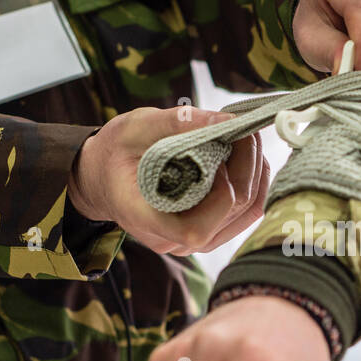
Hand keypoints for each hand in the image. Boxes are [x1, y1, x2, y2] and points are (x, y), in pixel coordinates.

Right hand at [68, 106, 267, 254]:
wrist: (103, 177)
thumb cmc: (115, 152)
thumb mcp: (134, 128)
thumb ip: (176, 123)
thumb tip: (227, 120)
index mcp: (145, 219)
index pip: (194, 230)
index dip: (218, 197)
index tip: (217, 155)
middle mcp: (173, 239)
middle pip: (230, 212)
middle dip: (247, 166)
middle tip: (242, 128)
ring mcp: (192, 240)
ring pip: (245, 214)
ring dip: (256, 172)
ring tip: (245, 138)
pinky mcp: (208, 231)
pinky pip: (245, 213)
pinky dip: (254, 181)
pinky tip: (247, 156)